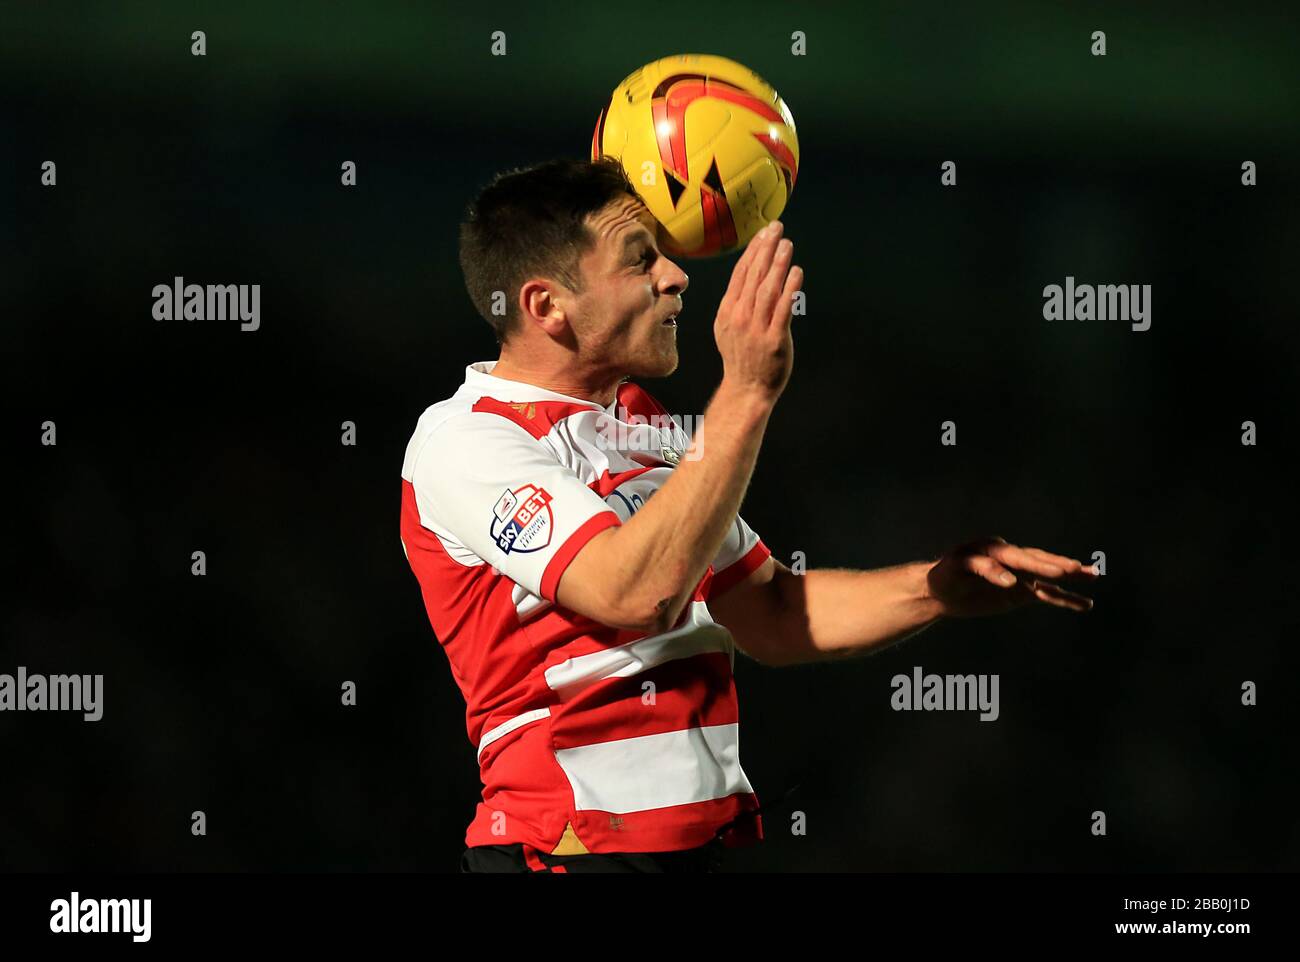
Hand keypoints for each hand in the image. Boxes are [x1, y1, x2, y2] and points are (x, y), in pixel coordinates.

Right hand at [714, 220, 802, 402]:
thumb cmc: (741, 357)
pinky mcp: (774, 340)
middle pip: (753, 276)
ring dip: (778, 264)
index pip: (741, 274)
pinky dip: (790, 289)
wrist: (747, 389)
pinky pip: (782, 310)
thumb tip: (751, 275)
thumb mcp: (728, 327)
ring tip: (787, 244)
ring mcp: (756, 329)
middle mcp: (740, 317)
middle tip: (777, 229)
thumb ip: (738, 302)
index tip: (764, 233)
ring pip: (767, 290)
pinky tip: (796, 272)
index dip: (753, 251)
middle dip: (766, 249)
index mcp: (728, 311)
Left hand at [926, 536, 1097, 616]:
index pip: (1015, 557)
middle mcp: (1010, 559)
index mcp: (993, 549)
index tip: (1041, 579)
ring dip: (1070, 576)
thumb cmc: (943, 575)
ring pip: (1048, 575)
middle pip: (1037, 561)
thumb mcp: (954, 570)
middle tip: (1077, 568)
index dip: (1031, 566)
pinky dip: (1066, 599)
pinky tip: (1085, 604)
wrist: (939, 590)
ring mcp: (1019, 575)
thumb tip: (1010, 582)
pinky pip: (1047, 595)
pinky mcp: (1021, 592)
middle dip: (1056, 565)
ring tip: (1093, 575)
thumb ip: (980, 570)